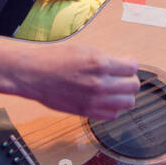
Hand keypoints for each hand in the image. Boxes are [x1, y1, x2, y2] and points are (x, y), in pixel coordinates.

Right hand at [17, 43, 139, 120]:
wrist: (32, 74)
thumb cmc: (53, 59)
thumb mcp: (83, 49)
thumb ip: (104, 59)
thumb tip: (121, 65)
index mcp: (100, 63)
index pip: (132, 67)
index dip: (129, 64)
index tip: (125, 64)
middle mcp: (100, 83)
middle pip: (133, 86)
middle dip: (129, 79)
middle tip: (121, 77)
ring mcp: (94, 100)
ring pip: (127, 103)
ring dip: (124, 95)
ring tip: (114, 90)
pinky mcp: (86, 112)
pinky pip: (112, 115)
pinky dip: (112, 108)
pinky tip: (104, 100)